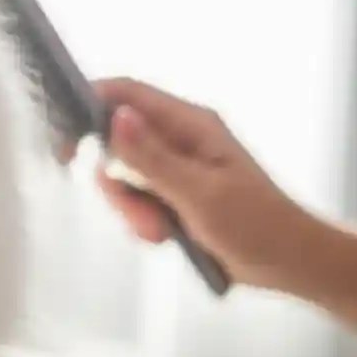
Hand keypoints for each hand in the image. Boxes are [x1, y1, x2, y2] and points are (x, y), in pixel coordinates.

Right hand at [82, 77, 335, 291]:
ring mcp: (176, 166)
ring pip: (124, 176)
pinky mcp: (175, 193)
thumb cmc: (257, 226)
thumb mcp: (200, 195)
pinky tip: (165, 239)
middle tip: (137, 215)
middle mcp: (180, 137)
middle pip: (116, 141)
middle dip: (117, 183)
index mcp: (190, 124)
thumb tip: (115, 117)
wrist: (292, 263)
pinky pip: (138, 198)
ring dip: (131, 208)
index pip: (127, 93)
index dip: (89, 106)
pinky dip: (142, 220)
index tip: (65, 145)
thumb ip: (153, 159)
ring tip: (160, 234)